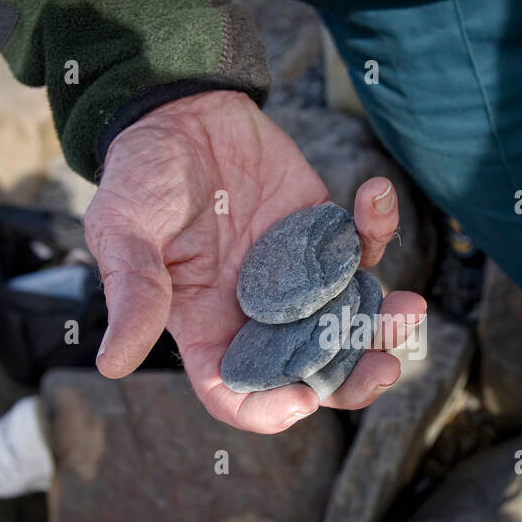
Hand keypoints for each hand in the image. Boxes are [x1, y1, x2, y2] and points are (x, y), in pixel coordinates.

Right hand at [85, 90, 426, 433]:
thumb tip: (112, 364)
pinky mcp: (324, 235)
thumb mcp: (121, 231)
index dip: (270, 409)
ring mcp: (298, 278)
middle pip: (312, 370)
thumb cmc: (140, 176)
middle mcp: (258, 315)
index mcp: (206, 330)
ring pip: (350, 320)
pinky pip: (362, 247)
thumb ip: (132, 294)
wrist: (177, 113)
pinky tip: (375, 193)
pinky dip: (378, 227)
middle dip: (354, 379)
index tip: (303, 398)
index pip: (237, 393)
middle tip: (385, 367)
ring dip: (384, 321)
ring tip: (409, 307)